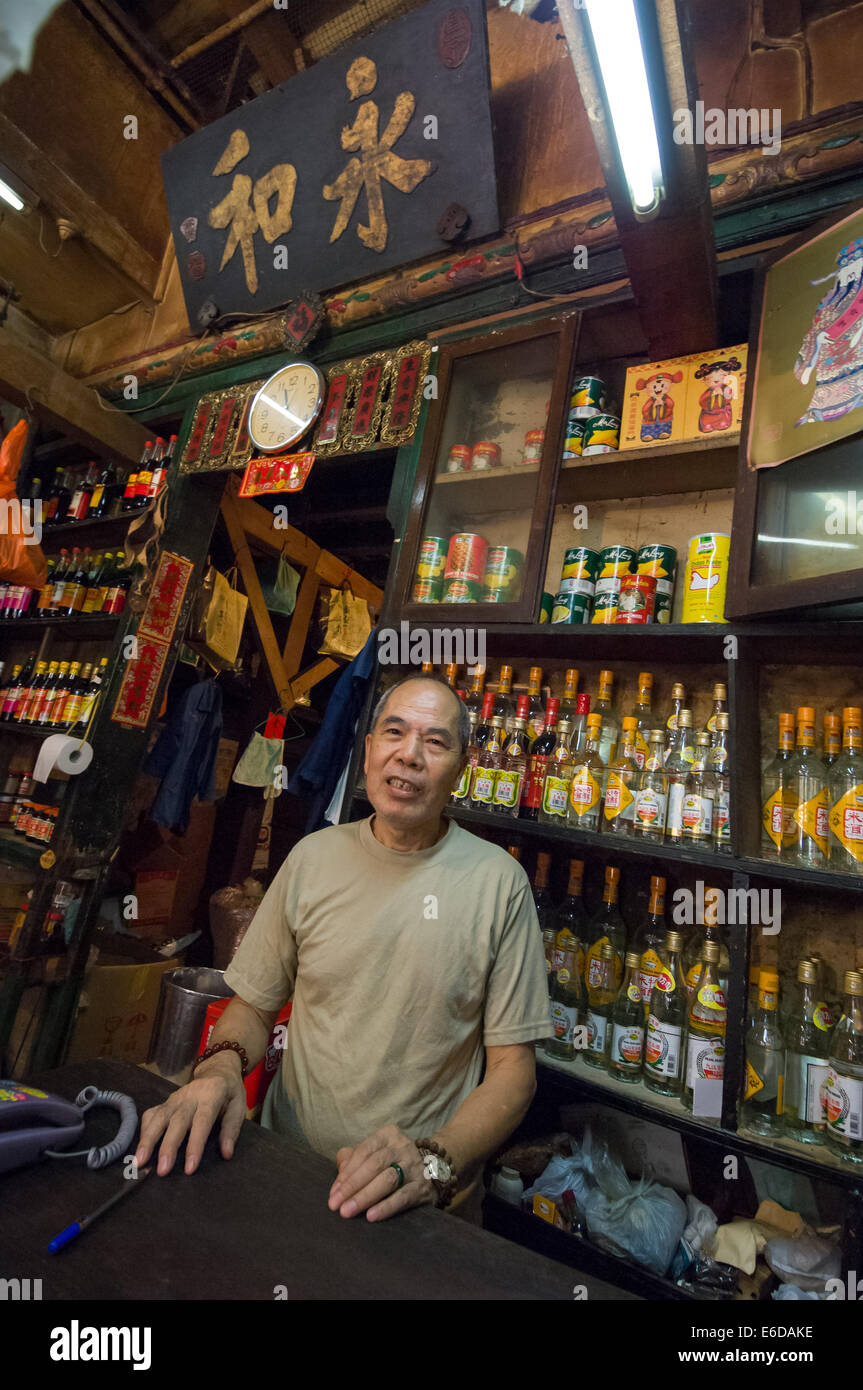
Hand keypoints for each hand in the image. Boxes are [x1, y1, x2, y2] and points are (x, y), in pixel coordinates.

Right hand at [134, 1056, 246, 1176]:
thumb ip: (231, 1129)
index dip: (195, 1145)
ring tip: (139, 1161)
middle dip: (167, 1147)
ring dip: (147, 1140)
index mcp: (212, 1095)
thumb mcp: (238, 1106)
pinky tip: (140, 1147)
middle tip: (162, 1171)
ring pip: (159, 1117)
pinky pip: (151, 1114)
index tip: (189, 1168)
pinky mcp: (166, 1102)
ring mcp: (175, 1098)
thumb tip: (226, 1154)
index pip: (202, 1121)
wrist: (217, 1070)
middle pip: (176, 1121)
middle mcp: (190, 1096)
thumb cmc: (229, 1093)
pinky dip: (144, 1130)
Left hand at [327, 1124, 434, 1221]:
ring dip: (365, 1197)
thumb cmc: (392, 1162)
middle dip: (352, 1186)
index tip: (333, 1192)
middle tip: (336, 1205)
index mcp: (387, 1135)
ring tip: (348, 1211)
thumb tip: (340, 1172)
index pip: (363, 1151)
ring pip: (387, 1180)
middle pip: (374, 1165)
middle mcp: (402, 1147)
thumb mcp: (374, 1154)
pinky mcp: (422, 1187)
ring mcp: (414, 1166)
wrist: (432, 1169)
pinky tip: (371, 1216)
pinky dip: (386, 1207)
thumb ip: (353, 1158)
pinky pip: (403, 1197)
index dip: (347, 1173)